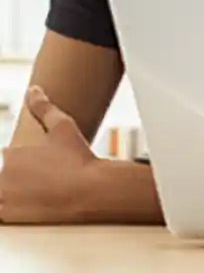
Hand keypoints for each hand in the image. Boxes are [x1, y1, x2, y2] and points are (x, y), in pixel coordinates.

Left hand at [0, 87, 99, 223]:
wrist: (92, 190)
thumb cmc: (78, 158)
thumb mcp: (63, 127)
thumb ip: (44, 107)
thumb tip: (33, 90)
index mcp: (10, 153)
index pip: (8, 159)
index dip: (25, 164)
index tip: (43, 167)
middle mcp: (3, 174)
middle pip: (6, 177)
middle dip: (21, 180)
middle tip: (46, 181)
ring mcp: (4, 197)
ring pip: (4, 194)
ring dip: (16, 194)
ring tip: (41, 195)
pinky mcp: (9, 216)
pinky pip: (3, 214)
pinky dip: (13, 211)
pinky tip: (32, 208)